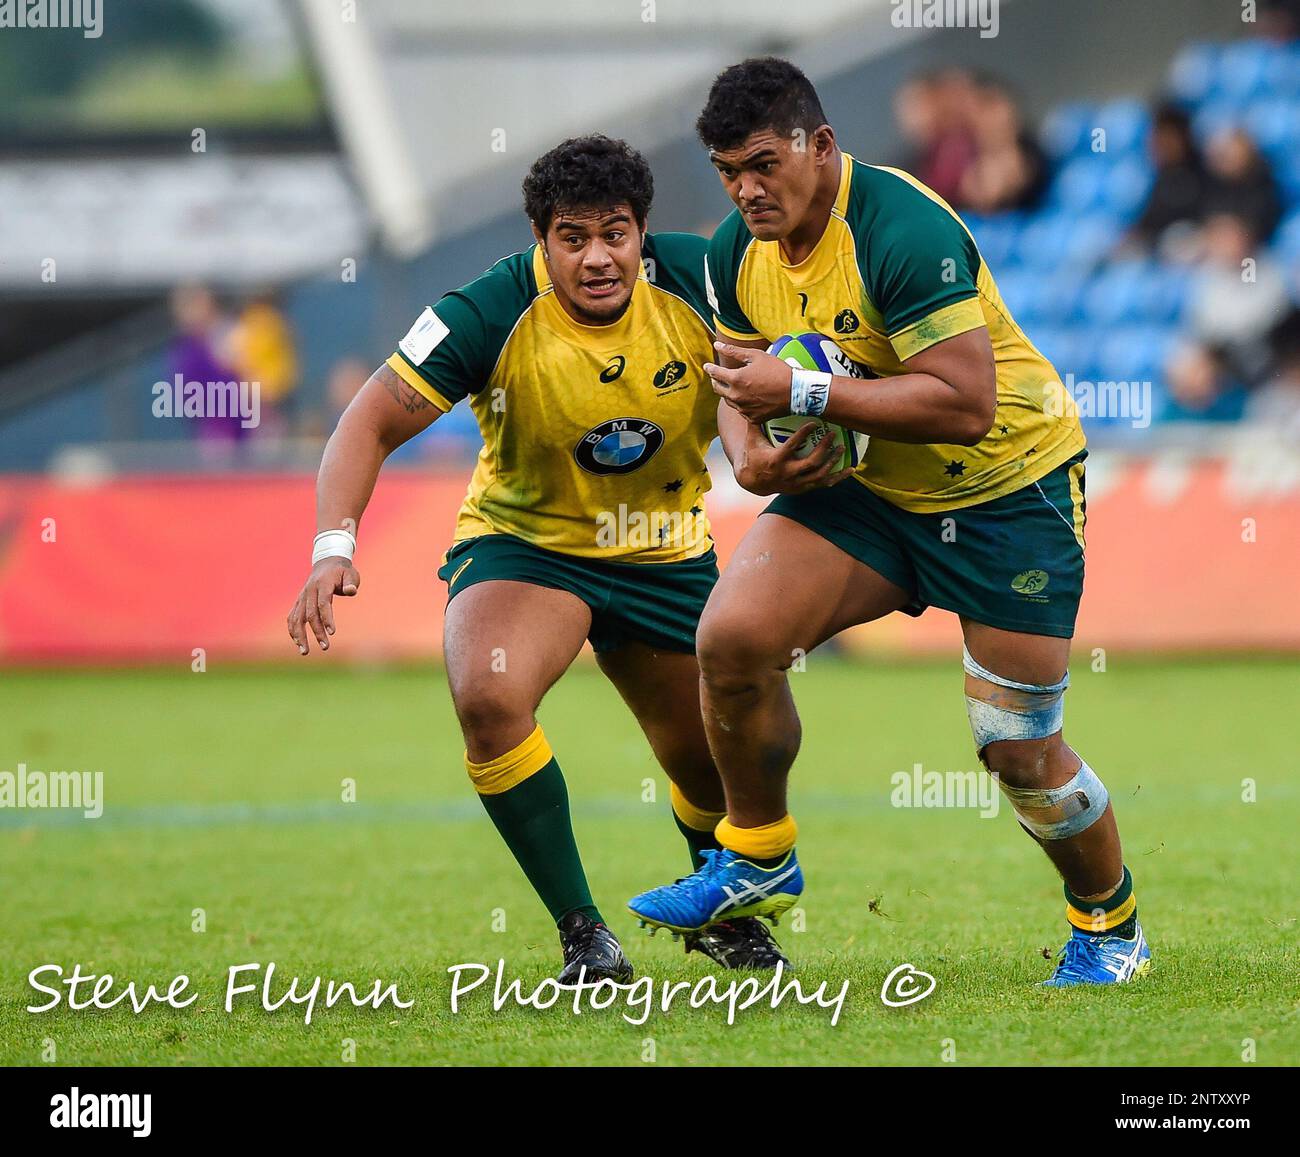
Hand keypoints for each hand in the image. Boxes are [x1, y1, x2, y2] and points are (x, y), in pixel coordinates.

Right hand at [287, 558, 360, 654]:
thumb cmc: (343, 571)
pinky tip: (298, 643)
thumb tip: (351, 591)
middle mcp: (309, 591)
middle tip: (326, 647)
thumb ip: (351, 583)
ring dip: (299, 635)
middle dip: (317, 632)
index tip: (332, 632)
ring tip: (305, 652)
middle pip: (310, 614)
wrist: (327, 562)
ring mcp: (302, 596)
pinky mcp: (299, 601)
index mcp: (322, 584)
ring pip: (296, 618)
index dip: (327, 618)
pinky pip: (292, 617)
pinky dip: (293, 630)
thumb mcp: (351, 574)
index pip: (323, 604)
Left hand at [706, 341, 794, 422]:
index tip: (707, 366)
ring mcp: (743, 409)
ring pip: (728, 400)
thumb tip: (716, 345)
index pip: (715, 373)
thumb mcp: (756, 356)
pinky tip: (748, 396)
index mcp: (735, 379)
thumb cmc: (777, 371)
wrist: (796, 392)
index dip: (710, 368)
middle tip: (718, 376)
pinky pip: (741, 410)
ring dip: (728, 392)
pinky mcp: (752, 418)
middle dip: (716, 381)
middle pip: (718, 389)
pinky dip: (741, 403)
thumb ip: (734, 351)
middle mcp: (736, 396)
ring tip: (735, 385)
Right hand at [734, 420, 853, 495]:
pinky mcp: (803, 488)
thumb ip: (755, 422)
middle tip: (833, 435)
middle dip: (823, 449)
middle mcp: (787, 474)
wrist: (753, 482)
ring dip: (832, 462)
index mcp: (776, 461)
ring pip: (819, 475)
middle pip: (810, 463)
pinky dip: (838, 477)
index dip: (803, 434)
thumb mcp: (753, 440)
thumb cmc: (754, 455)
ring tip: (842, 448)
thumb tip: (756, 401)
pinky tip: (851, 469)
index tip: (814, 422)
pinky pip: (824, 484)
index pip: (791, 446)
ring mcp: (796, 483)